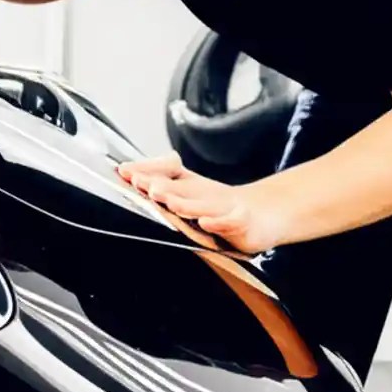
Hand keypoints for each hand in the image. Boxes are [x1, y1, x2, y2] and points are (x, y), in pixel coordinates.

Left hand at [117, 153, 286, 253]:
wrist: (267, 213)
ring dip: (182, 202)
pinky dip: (218, 222)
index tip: (124, 170)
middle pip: (178, 187)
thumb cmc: (223, 208)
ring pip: (200, 204)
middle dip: (157, 184)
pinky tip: (207, 222)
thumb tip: (130, 178)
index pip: (166, 171)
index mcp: (190, 186)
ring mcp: (224, 207)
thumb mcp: (193, 196)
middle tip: (138, 182)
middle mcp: (204, 194)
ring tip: (166, 200)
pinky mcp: (242, 222)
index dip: (146, 169)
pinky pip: (230, 221)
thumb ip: (166, 191)